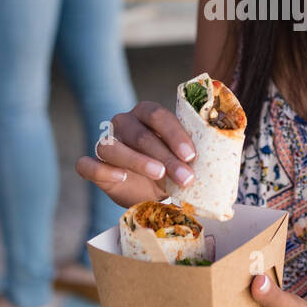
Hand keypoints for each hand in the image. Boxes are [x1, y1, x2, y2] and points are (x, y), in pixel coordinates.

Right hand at [75, 100, 197, 207]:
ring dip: (137, 161)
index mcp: (146, 114)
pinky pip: (87, 165)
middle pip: (140, 134)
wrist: (150, 191)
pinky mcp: (93, 166)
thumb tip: (220, 158)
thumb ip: (193, 153)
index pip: (157, 115)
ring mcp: (106, 143)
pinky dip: (101, 170)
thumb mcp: (183, 158)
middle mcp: (123, 124)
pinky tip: (121, 177)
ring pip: (112, 147)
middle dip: (165, 156)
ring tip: (159, 175)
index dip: (174, 133)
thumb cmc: (169, 167)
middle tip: (185, 177)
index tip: (191, 155)